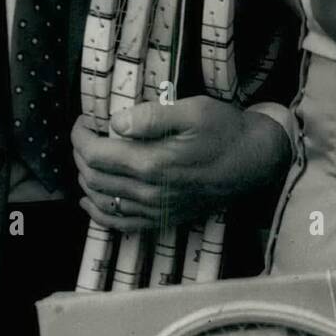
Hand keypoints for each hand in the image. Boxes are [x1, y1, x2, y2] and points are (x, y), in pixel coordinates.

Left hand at [71, 96, 290, 231]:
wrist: (255, 162)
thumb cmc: (225, 131)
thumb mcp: (193, 111)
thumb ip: (151, 117)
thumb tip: (116, 123)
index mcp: (152, 164)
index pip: (95, 155)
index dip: (81, 136)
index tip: (84, 120)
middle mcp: (149, 193)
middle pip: (93, 178)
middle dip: (80, 154)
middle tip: (86, 133)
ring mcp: (155, 210)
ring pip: (102, 201)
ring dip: (86, 179)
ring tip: (87, 157)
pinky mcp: (163, 219)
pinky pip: (121, 224)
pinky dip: (99, 213)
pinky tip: (91, 201)